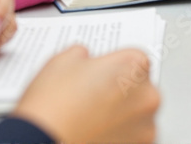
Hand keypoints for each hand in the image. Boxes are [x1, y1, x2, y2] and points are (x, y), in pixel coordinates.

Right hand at [12, 46, 159, 142]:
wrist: (42, 143)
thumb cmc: (52, 108)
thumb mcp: (62, 61)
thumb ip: (83, 54)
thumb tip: (85, 59)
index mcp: (134, 66)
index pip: (133, 59)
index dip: (113, 67)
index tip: (100, 75)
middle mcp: (148, 96)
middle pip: (140, 88)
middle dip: (119, 92)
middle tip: (91, 98)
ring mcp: (146, 127)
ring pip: (136, 115)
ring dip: (120, 116)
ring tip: (90, 119)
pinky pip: (133, 137)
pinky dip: (119, 136)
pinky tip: (95, 133)